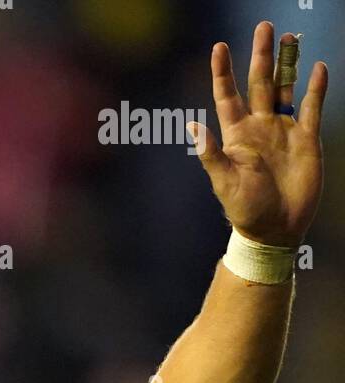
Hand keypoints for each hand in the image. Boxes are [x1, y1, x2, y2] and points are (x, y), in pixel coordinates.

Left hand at [189, 21, 326, 246]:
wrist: (275, 229)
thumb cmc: (245, 210)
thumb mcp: (224, 183)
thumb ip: (211, 155)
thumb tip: (192, 126)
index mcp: (236, 135)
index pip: (227, 96)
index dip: (223, 72)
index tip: (219, 47)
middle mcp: (259, 127)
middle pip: (260, 82)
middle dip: (261, 55)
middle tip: (263, 26)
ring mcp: (283, 130)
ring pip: (285, 88)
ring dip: (288, 64)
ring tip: (289, 38)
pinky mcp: (305, 139)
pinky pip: (311, 107)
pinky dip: (314, 88)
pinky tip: (316, 69)